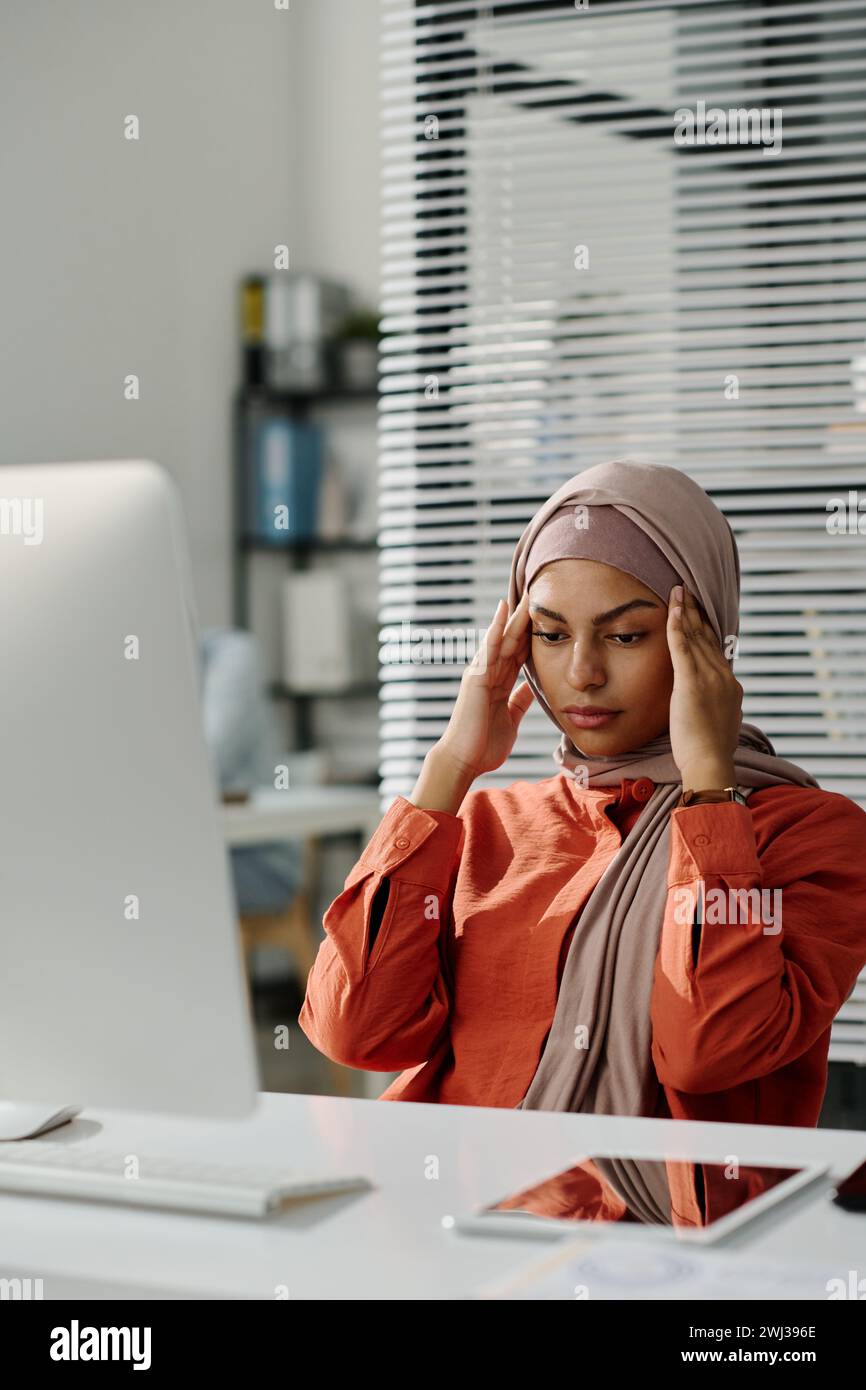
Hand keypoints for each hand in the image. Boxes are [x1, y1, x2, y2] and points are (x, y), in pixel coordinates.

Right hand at [437, 590, 534, 777]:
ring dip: (513, 616)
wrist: (464, 761)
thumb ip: (519, 701)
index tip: (546, 615)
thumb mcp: (510, 718)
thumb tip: (532, 688)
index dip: (531, 634)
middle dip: (525, 619)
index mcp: (499, 683)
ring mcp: (481, 673)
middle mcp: (489, 673)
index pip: (519, 652)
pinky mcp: (476, 677)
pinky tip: (503, 611)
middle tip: (538, 595)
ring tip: (525, 594)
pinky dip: (495, 629)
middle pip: (511, 640)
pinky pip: (488, 648)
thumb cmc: (484, 744)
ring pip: (501, 638)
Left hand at [667, 584, 742, 783]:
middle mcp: (723, 677)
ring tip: (678, 592)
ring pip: (696, 637)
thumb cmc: (709, 753)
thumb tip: (709, 705)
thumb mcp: (717, 723)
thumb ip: (714, 707)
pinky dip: (677, 626)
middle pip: (708, 637)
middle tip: (688, 591)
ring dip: (685, 612)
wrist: (711, 763)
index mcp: (730, 686)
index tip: (699, 611)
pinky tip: (672, 609)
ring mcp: (709, 679)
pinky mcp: (692, 684)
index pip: (716, 649)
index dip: (706, 628)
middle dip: (696, 613)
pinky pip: (682, 648)